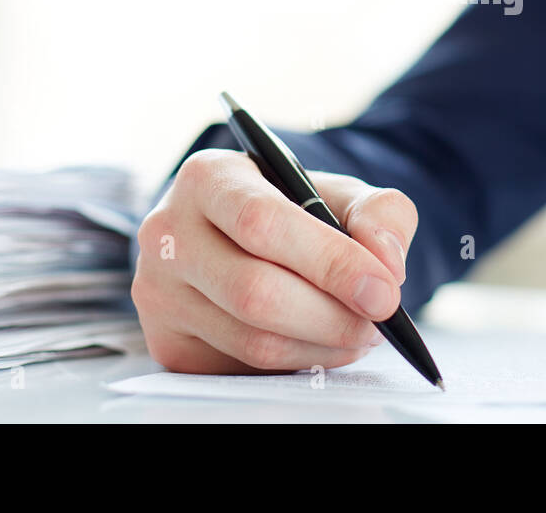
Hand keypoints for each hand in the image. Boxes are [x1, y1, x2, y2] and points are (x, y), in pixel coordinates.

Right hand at [131, 149, 416, 373]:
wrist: (247, 236)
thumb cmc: (295, 210)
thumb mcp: (343, 193)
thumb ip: (380, 214)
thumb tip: (386, 264)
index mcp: (209, 177)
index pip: (262, 224)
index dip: (330, 263)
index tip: (383, 291)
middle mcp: (168, 232)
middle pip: (254, 291)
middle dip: (333, 315)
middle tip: (380, 319)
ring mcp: (159, 291)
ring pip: (252, 339)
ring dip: (323, 344)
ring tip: (360, 329)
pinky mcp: (168, 342)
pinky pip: (243, 366)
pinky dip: (299, 362)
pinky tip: (322, 342)